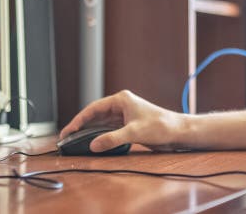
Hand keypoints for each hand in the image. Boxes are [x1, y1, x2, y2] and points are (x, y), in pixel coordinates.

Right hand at [59, 90, 186, 152]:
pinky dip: (99, 136)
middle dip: (81, 127)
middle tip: (67, 139)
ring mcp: (124, 115)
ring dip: (89, 132)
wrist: (178, 132)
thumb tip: (93, 145)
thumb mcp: (134, 133)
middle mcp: (121, 106)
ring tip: (75, 142)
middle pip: (95, 115)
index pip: (93, 108)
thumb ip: (112, 139)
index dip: (79, 120)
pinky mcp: (127, 125)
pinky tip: (91, 143)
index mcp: (121, 100)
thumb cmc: (161, 126)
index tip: (68, 131)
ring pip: (100, 123)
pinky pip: (108, 130)